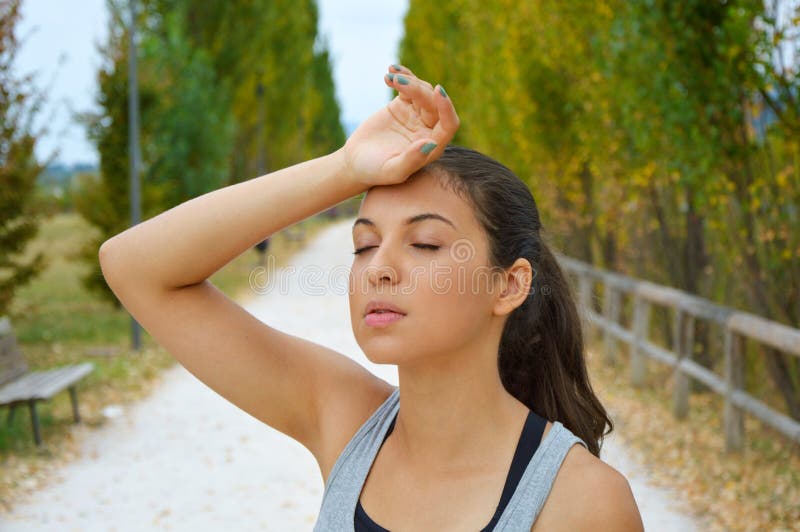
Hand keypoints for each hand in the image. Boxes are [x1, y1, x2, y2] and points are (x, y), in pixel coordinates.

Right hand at [342, 65, 459, 186]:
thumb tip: (430, 143)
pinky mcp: (403, 106)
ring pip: (422, 91)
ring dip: (409, 81)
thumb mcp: (393, 170)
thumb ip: (412, 160)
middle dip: (419, 90)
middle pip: (433, 104)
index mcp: (433, 146)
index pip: (449, 124)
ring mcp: (416, 116)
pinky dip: (402, 76)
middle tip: (398, 83)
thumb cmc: (375, 172)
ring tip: (391, 77)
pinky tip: (390, 70)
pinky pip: (408, 87)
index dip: (446, 107)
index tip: (438, 91)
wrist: (356, 163)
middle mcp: (429, 129)